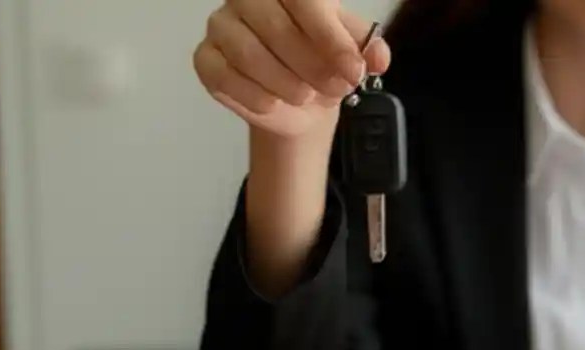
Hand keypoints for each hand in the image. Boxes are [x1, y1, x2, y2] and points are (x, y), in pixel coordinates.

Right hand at [193, 0, 391, 138]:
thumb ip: (366, 50)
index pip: (305, 1)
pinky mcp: (206, 58)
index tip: (353, 70)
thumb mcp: (352, 54)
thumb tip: (378, 57)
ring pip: (248, 53)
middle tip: (335, 89)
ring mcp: (222, 25)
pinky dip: (253, 96)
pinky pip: (222, 76)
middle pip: (276, 28)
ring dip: (284, 83)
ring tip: (305, 97)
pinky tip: (274, 104)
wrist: (302, 99)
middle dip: (312, 65)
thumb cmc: (323, 63)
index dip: (330, 37)